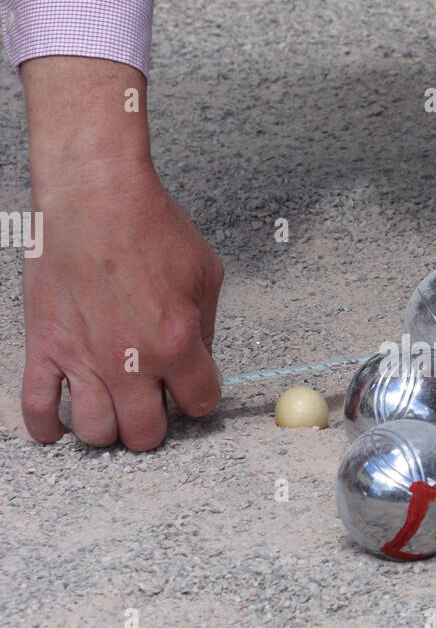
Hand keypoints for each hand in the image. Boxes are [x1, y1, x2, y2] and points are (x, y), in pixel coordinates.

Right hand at [20, 56, 222, 450]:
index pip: (199, 402)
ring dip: (107, 428)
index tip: (191, 389)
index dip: (198, 396)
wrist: (93, 194)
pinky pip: (38, 406)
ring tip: (111, 410)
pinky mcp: (46, 346)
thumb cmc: (147, 223)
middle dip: (154, 425)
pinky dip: (47, 427)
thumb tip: (199, 357)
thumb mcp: (204, 272)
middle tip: (151, 407)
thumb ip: (205, 324)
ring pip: (95, 431)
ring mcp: (84, 358)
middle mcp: (131, 360)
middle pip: (145, 433)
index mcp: (177, 342)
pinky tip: (56, 430)